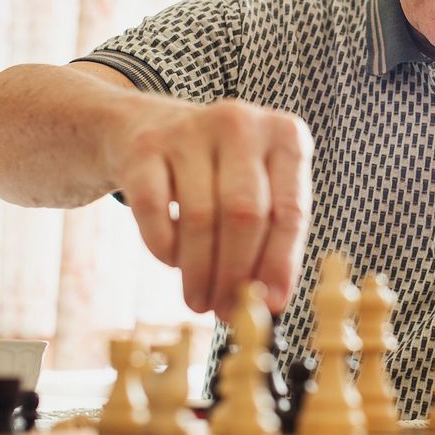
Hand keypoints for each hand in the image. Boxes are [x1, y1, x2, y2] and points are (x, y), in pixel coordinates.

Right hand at [105, 96, 312, 320]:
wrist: (151, 126)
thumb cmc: (222, 171)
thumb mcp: (261, 187)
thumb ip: (272, 238)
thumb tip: (271, 303)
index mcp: (286, 134)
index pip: (290, 211)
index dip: (280, 264)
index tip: (273, 305)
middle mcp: (241, 123)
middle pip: (245, 216)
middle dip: (236, 274)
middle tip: (226, 311)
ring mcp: (190, 129)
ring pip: (200, 218)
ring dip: (199, 271)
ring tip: (199, 300)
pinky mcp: (144, 146)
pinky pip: (154, 211)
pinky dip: (165, 247)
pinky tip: (173, 262)